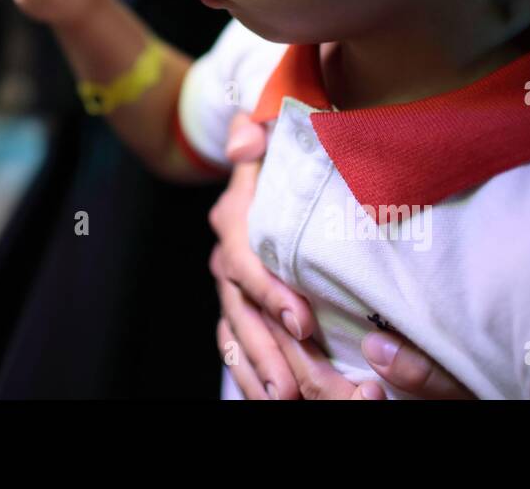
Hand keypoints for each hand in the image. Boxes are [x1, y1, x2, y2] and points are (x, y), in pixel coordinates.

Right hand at [210, 114, 317, 398]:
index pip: (245, 263)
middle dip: (273, 357)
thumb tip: (245, 143)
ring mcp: (230, 291)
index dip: (269, 292)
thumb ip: (257, 129)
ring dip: (265, 376)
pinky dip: (252, 379)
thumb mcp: (269, 126)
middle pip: (244, 316)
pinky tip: (276, 402)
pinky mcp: (239, 310)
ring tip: (294, 403)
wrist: (265, 162)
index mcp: (234, 220)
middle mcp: (225, 260)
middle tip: (303, 391)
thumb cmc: (278, 146)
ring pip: (241, 341)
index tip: (303, 321)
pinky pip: (237, 351)